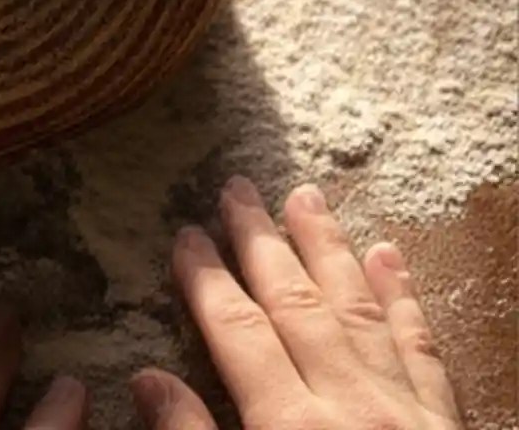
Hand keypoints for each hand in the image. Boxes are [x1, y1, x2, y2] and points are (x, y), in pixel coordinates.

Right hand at [131, 177, 462, 429]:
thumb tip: (148, 378)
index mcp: (291, 426)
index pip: (238, 333)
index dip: (208, 281)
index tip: (185, 233)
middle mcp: (349, 403)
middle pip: (298, 305)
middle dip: (263, 244)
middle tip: (239, 189)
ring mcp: (405, 410)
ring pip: (360, 309)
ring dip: (329, 249)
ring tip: (307, 197)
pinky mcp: (447, 425)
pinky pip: (423, 348)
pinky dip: (404, 299)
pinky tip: (392, 258)